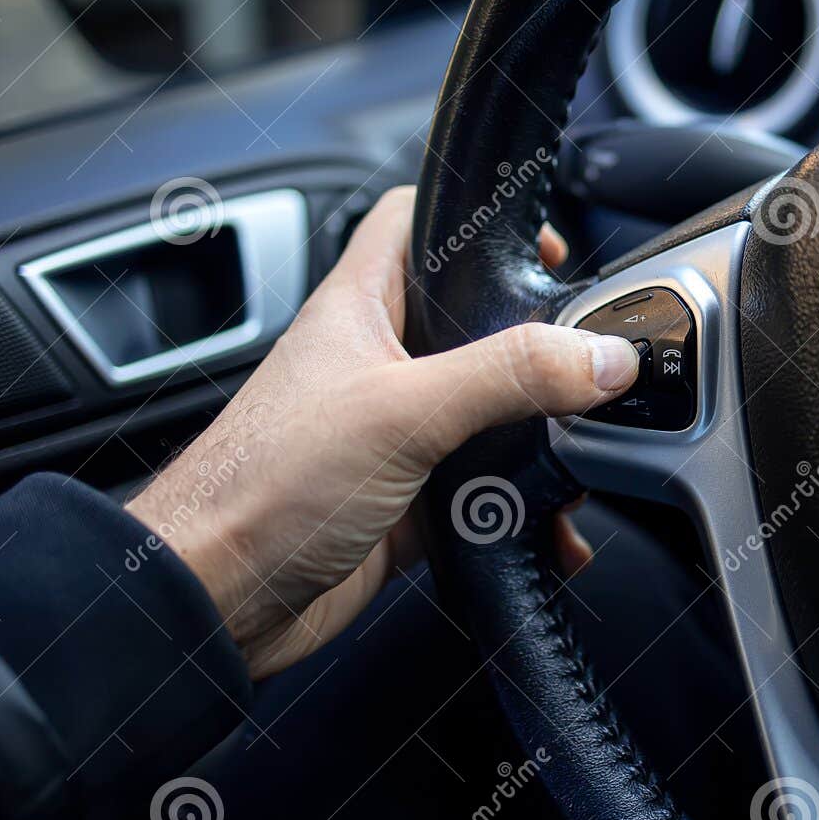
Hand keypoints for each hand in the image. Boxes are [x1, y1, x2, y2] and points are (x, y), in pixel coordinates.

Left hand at [126, 185, 637, 678]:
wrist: (217, 598)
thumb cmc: (262, 486)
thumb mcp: (403, 410)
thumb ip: (510, 376)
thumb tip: (600, 357)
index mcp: (361, 309)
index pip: (415, 222)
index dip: (477, 221)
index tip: (547, 248)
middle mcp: (378, 365)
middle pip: (476, 329)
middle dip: (537, 352)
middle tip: (587, 368)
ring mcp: (394, 436)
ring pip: (489, 419)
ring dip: (537, 444)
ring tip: (576, 459)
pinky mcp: (407, 502)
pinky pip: (483, 495)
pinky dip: (523, 511)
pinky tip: (550, 528)